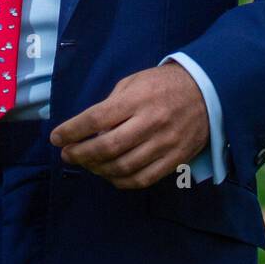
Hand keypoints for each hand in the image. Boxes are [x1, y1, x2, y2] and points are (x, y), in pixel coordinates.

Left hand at [48, 62, 208, 188]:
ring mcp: (165, 143)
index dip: (72, 131)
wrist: (208, 91)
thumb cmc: (163, 84)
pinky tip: (108, 174)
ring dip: (97, 169)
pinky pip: (143, 179)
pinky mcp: (175, 159)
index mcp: (137, 99)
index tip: (56, 137)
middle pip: (108, 147)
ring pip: (123, 167)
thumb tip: (88, 129)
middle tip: (67, 154)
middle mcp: (151, 122)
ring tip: (86, 164)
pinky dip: (120, 181)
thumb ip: (111, 104)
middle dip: (80, 154)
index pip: (96, 118)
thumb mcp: (134, 82)